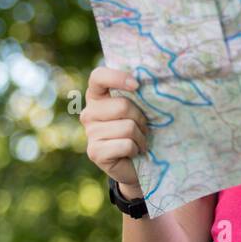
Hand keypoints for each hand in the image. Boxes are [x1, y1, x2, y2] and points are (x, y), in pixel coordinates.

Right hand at [81, 65, 149, 193]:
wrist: (135, 164)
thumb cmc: (138, 131)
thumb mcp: (139, 110)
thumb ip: (137, 96)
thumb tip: (152, 83)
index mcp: (97, 97)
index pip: (98, 76)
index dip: (117, 77)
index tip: (137, 84)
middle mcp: (89, 113)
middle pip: (123, 105)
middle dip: (141, 119)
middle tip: (142, 128)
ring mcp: (90, 133)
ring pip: (128, 127)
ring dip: (141, 137)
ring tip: (138, 142)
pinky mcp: (95, 152)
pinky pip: (126, 145)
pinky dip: (135, 149)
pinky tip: (132, 153)